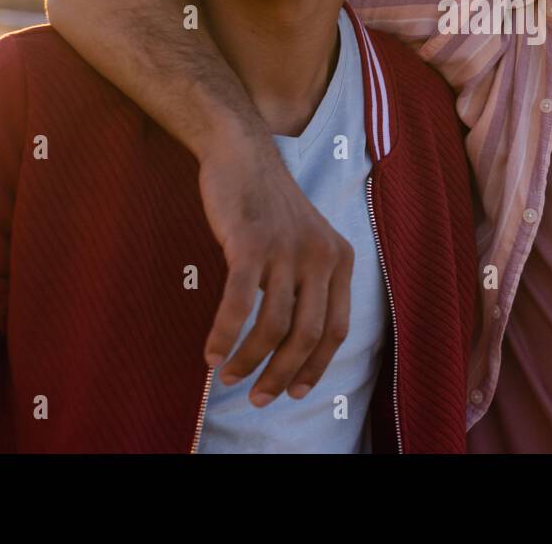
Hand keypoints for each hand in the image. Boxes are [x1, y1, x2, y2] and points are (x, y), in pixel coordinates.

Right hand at [196, 131, 353, 405]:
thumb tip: (297, 344)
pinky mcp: (252, 244)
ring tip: (229, 376)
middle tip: (258, 398)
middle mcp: (321, 256)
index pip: (336, 330)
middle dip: (282, 376)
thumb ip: (311, 283)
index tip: (296, 394)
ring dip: (249, 361)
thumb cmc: (269, 205)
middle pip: (307, 336)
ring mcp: (288, 250)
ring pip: (273, 327)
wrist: (243, 154)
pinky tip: (211, 354)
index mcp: (340, 258)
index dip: (316, 367)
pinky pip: (239, 306)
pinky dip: (224, 336)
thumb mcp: (307, 241)